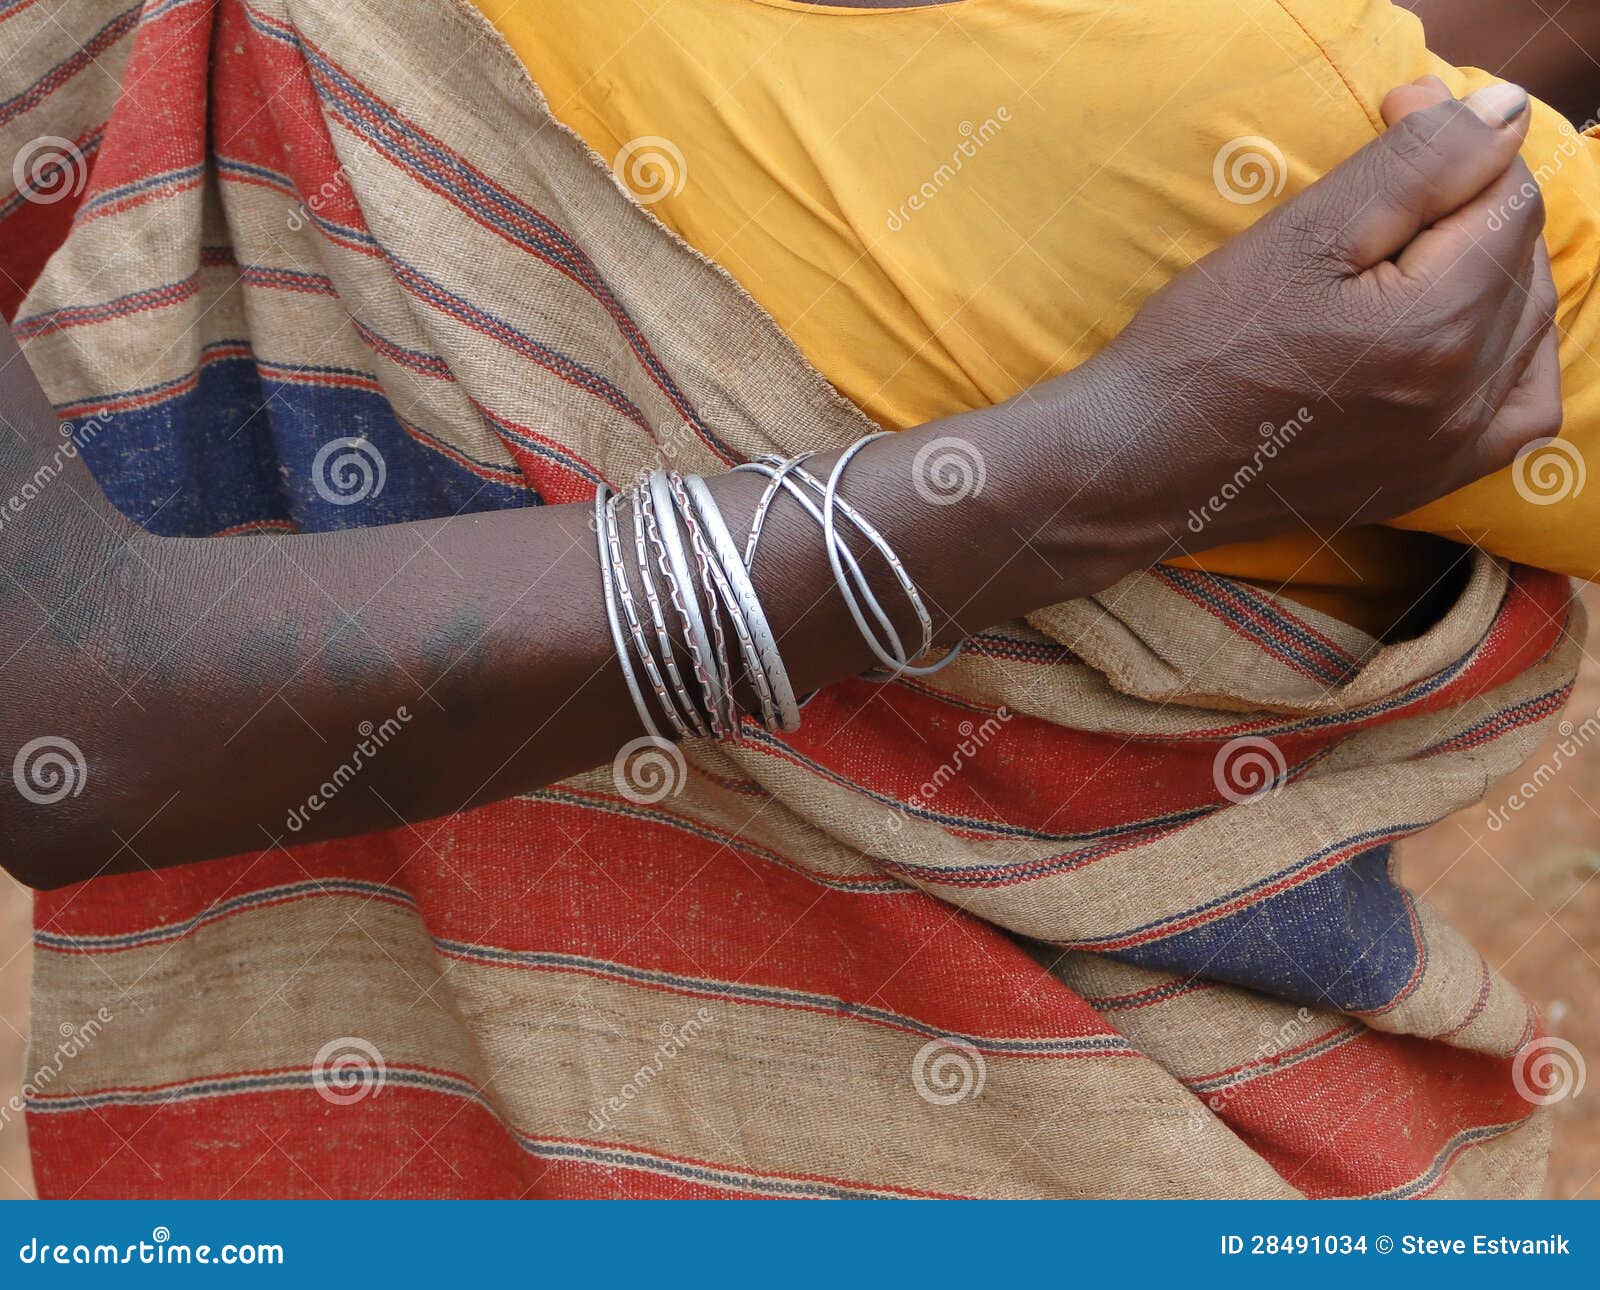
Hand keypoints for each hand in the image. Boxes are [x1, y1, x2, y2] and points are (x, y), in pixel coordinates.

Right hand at [1054, 84, 1558, 559]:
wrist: (1139, 464)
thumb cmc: (1199, 349)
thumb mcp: (1299, 237)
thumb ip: (1415, 167)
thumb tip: (1503, 115)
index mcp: (1436, 327)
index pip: (1507, 202)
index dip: (1456, 145)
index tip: (1390, 114)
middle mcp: (1461, 398)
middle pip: (1520, 264)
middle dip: (1470, 206)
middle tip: (1386, 185)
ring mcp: (1447, 450)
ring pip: (1527, 332)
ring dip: (1492, 275)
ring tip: (1420, 253)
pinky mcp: (1424, 481)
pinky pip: (1517, 417)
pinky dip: (1510, 362)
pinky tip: (1468, 341)